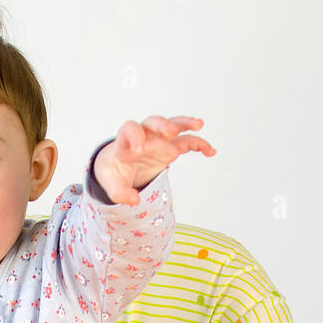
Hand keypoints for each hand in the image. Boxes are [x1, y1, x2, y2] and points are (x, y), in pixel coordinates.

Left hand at [94, 116, 215, 205]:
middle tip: (171, 131)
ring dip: (185, 124)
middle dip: (162, 125)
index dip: (134, 136)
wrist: (120, 166)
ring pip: (173, 126)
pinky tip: (210, 151)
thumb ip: (120, 192)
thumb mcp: (111, 184)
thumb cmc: (115, 171)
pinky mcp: (170, 148)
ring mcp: (159, 140)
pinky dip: (199, 144)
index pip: (129, 130)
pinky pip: (187, 142)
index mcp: (125, 141)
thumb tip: (134, 200)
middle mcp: (144, 136)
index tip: (139, 149)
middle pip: (153, 122)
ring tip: (198, 125)